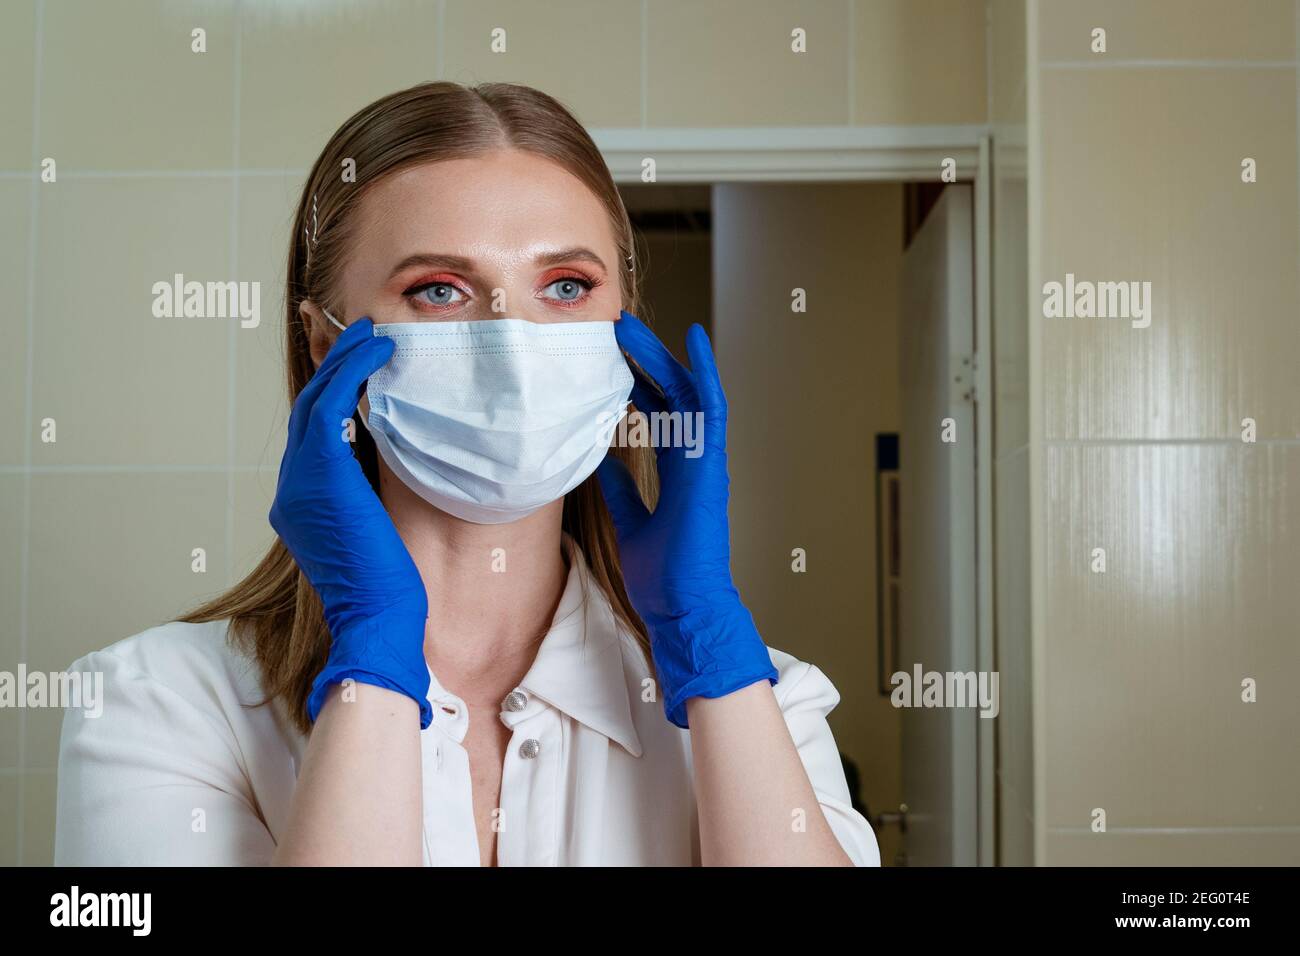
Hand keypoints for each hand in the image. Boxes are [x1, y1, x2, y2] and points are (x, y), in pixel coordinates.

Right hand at [269, 317, 431, 727]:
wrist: (378, 622)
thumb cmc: (391, 588)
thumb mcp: (378, 530)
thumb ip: (373, 494)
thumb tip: (402, 459)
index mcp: (304, 501)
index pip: (315, 430)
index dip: (333, 388)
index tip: (353, 356)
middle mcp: (293, 487)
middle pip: (309, 406)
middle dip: (331, 361)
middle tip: (354, 325)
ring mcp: (300, 482)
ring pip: (316, 400)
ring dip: (345, 359)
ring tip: (372, 330)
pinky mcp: (321, 477)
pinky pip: (330, 408)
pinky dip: (352, 374)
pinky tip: (378, 353)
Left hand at [597, 311, 776, 727]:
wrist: (683, 609)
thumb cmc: (664, 578)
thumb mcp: (630, 523)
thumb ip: (621, 490)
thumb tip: (601, 460)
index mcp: (677, 474)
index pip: (657, 415)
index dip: (635, 382)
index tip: (613, 357)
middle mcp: (694, 460)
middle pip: (669, 395)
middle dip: (643, 358)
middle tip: (616, 326)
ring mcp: (706, 461)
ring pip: (686, 392)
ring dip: (661, 356)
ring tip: (633, 325)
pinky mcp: (711, 465)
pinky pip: (712, 409)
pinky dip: (706, 372)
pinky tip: (695, 339)